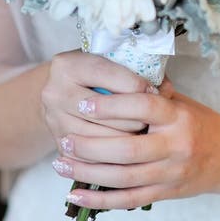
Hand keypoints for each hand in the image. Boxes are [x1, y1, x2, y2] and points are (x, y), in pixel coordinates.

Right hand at [41, 50, 172, 150]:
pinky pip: (92, 157)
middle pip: (102, 110)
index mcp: (67, 65)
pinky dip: (113, 156)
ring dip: (125, 138)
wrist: (65, 93)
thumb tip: (165, 90)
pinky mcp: (59, 144)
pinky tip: (128, 150)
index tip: (155, 93)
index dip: (134, 84)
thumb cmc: (97, 76)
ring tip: (143, 135)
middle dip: (132, 116)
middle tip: (152, 120)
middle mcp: (54, 92)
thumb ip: (136, 71)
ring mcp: (54, 120)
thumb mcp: (111, 64)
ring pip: (98, 137)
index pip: (106, 74)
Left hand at [53, 82, 219, 209]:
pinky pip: (127, 199)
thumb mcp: (179, 101)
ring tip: (60, 163)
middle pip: (127, 149)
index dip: (111, 105)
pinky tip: (75, 194)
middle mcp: (176, 146)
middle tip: (64, 136)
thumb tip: (111, 72)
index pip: (143, 107)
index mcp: (178, 116)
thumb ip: (149, 92)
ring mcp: (171, 173)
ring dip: (88, 172)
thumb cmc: (198, 121)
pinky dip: (99, 199)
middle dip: (91, 144)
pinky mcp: (166, 194)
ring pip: (123, 177)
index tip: (84, 101)